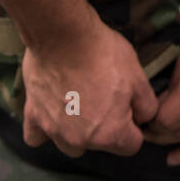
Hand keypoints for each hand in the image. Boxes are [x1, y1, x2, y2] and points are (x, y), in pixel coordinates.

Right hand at [21, 8, 158, 158]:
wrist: (63, 34)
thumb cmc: (103, 54)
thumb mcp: (138, 76)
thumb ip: (147, 106)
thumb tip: (143, 119)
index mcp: (110, 133)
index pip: (131, 146)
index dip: (134, 125)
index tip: (128, 106)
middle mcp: (81, 141)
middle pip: (100, 146)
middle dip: (105, 129)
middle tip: (103, 96)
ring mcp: (54, 131)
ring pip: (70, 145)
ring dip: (76, 132)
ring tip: (78, 104)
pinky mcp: (33, 116)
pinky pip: (36, 136)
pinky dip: (44, 129)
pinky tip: (52, 113)